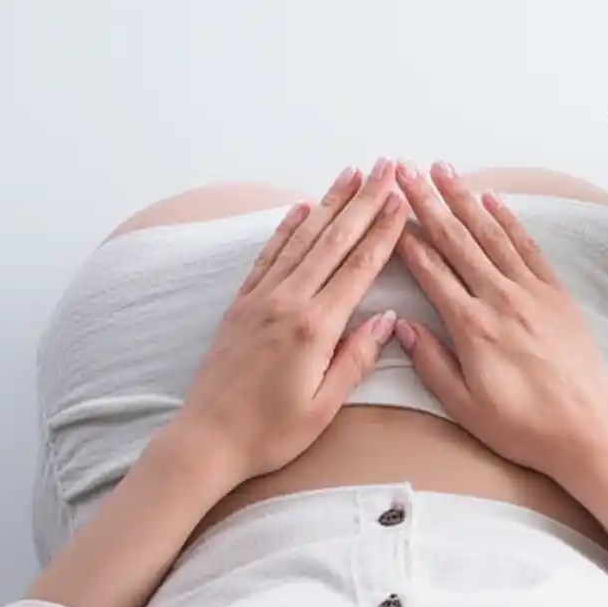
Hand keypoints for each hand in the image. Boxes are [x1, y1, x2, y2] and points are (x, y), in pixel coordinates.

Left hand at [173, 158, 407, 484]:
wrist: (206, 440)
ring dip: (329, 203)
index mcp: (314, 328)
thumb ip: (356, 358)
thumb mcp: (324, 406)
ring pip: (303, 239)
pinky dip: (287, 228)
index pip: (359, 268)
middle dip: (363, 200)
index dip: (383, 231)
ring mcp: (260, 299)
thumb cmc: (270, 433)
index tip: (401, 199)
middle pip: (334, 240)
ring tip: (350, 173)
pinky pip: (269, 256)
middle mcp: (287, 303)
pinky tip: (302, 208)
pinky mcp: (241, 305)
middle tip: (384, 166)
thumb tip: (388, 319)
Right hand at [391, 161, 607, 485]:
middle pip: (456, 240)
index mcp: (472, 327)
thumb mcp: (465, 406)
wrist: (587, 430)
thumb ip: (431, 362)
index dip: (405, 237)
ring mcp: (532, 292)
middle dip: (427, 201)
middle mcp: (501, 299)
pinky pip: (528, 247)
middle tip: (405, 169)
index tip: (388, 209)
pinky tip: (491, 198)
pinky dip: (508, 219)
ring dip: (464, 198)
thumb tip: (401, 325)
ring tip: (441, 169)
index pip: (431, 270)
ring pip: (491, 234)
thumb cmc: (523, 427)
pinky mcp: (557, 294)